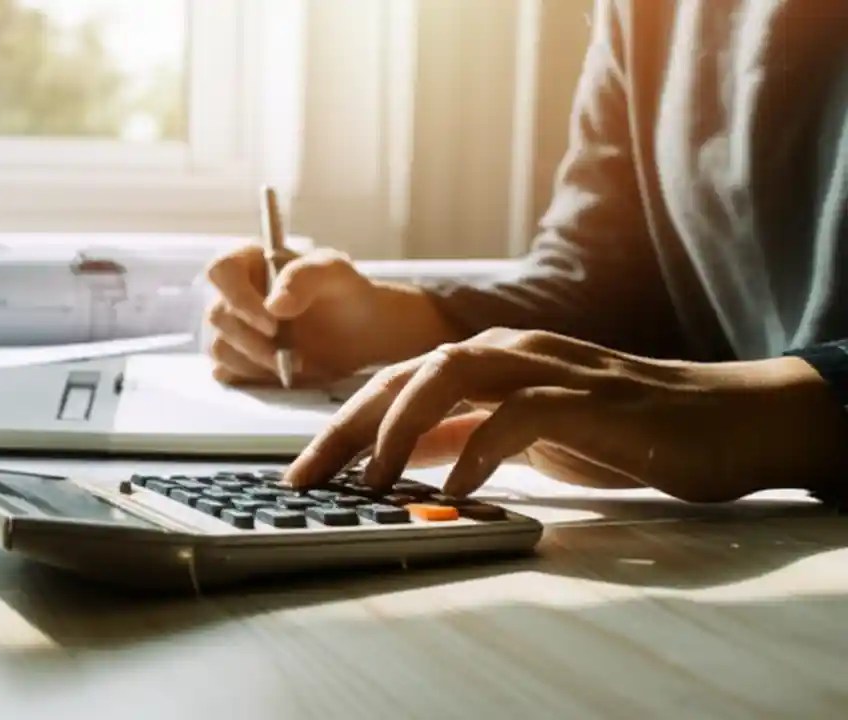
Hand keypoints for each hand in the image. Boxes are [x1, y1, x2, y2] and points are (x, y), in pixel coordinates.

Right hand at [203, 246, 458, 384]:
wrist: (361, 331)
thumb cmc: (345, 291)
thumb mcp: (334, 272)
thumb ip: (304, 278)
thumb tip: (274, 305)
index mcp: (250, 262)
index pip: (221, 271)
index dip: (238, 298)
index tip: (272, 323)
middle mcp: (235, 294)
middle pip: (217, 315)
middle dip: (252, 340)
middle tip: (291, 354)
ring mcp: (235, 328)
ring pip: (219, 346)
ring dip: (253, 362)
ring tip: (293, 366)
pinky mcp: (240, 358)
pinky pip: (226, 371)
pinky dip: (249, 377)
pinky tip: (279, 375)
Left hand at [286, 328, 847, 501]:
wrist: (718, 419)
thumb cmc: (616, 428)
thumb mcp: (521, 434)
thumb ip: (462, 435)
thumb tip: (396, 458)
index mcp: (485, 359)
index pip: (393, 384)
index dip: (340, 427)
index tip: (300, 474)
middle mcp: (506, 351)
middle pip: (404, 375)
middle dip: (347, 427)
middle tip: (308, 478)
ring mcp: (548, 367)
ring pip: (451, 373)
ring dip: (402, 425)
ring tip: (372, 478)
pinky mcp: (590, 397)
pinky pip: (520, 413)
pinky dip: (481, 447)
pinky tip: (459, 485)